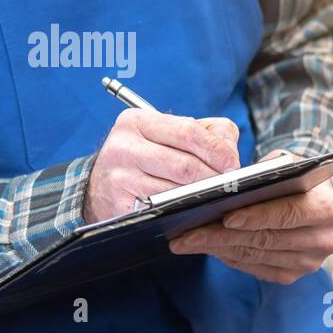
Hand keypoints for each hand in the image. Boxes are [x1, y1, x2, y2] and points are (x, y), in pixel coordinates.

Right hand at [83, 109, 240, 222]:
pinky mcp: (119, 205)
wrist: (99, 185)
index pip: (188, 132)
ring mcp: (119, 177)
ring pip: (175, 191)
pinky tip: (191, 210)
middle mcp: (123, 146)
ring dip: (200, 197)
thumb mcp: (167, 133)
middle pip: (184, 165)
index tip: (234, 164)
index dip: (217, 149)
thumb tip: (229, 152)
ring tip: (214, 197)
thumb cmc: (144, 155)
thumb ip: (206, 132)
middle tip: (229, 185)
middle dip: (213, 177)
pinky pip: (161, 210)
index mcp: (137, 121)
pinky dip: (182, 211)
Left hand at [168, 157, 332, 283]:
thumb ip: (267, 174)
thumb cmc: (293, 177)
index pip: (288, 214)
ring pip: (255, 255)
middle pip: (265, 239)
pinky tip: (205, 247)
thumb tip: (228, 187)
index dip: (256, 217)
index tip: (225, 217)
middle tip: (187, 234)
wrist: (312, 198)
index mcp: (329, 208)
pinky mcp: (292, 274)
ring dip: (217, 248)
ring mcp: (309, 262)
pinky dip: (227, 256)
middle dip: (221, 236)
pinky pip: (253, 267)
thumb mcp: (286, 164)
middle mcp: (324, 240)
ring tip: (186, 240)